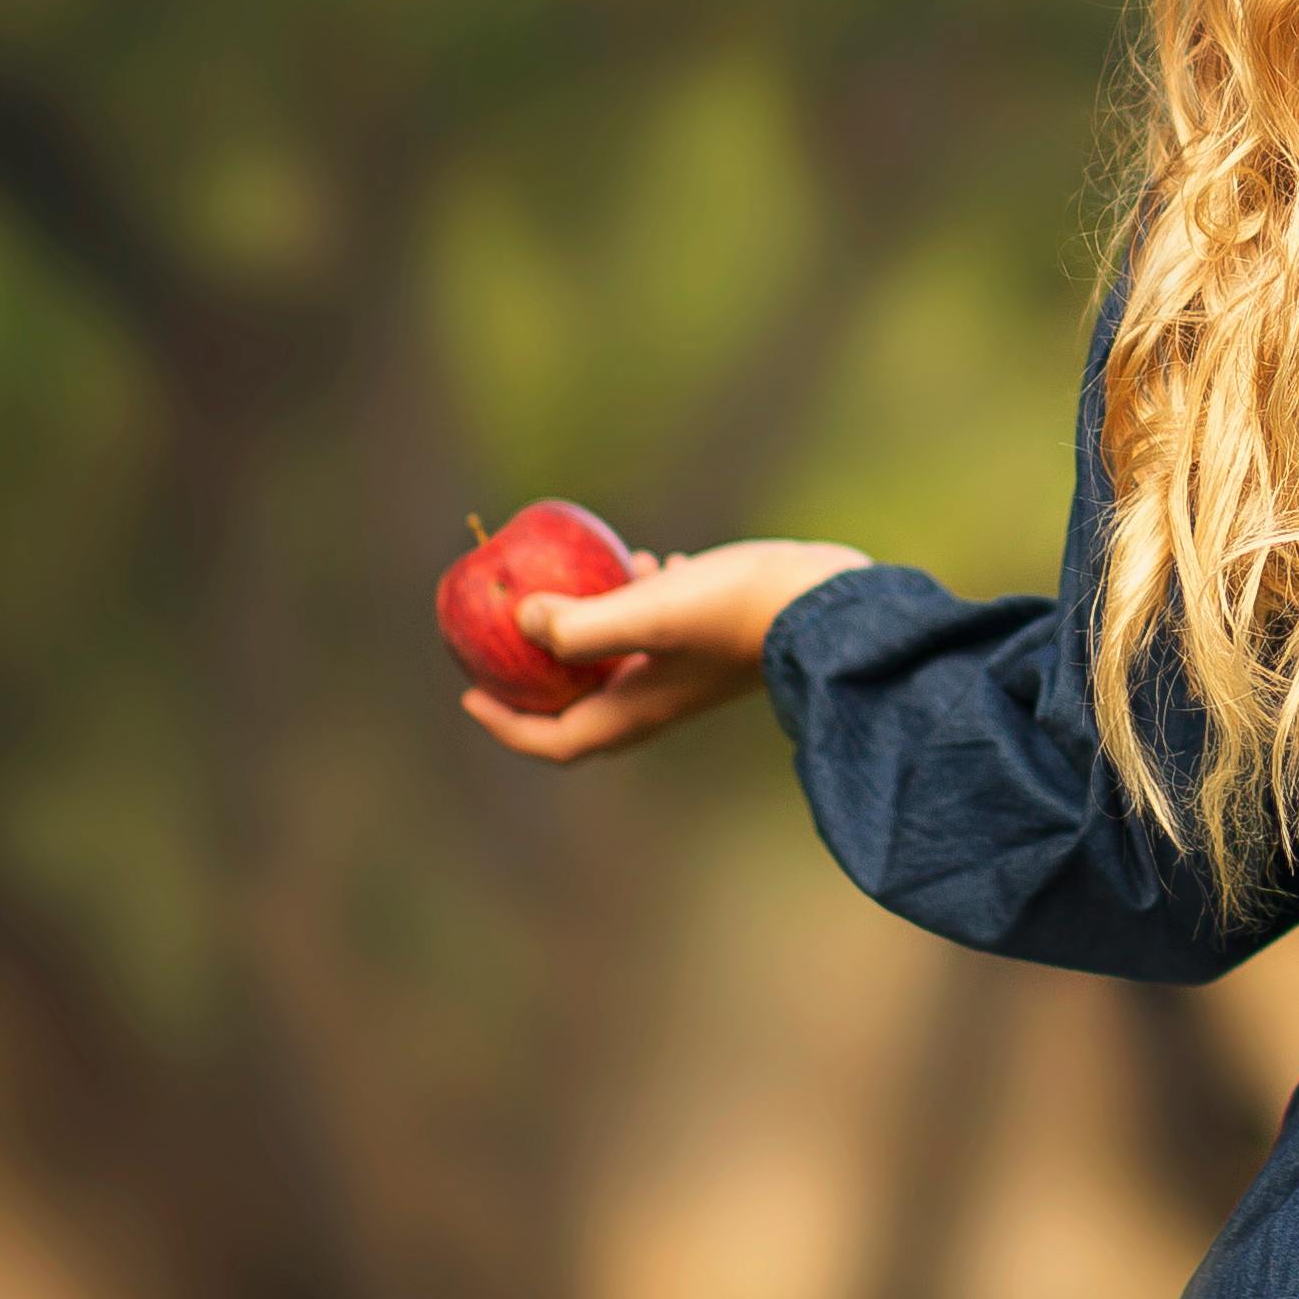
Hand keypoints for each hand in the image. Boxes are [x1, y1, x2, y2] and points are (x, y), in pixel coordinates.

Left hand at [459, 534, 870, 763]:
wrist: (830, 606)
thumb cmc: (737, 612)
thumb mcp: (650, 613)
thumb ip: (581, 624)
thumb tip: (521, 620)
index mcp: (637, 709)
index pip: (555, 739)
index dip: (506, 723)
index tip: (468, 691)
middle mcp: (659, 698)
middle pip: (582, 703)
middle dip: (540, 677)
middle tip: (505, 645)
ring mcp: (689, 671)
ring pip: (622, 661)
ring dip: (591, 631)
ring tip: (580, 583)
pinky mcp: (715, 640)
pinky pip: (661, 628)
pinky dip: (640, 600)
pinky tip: (649, 560)